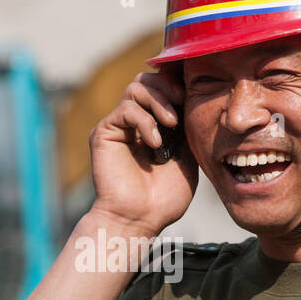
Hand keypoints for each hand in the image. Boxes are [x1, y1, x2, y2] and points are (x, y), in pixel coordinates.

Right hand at [87, 69, 197, 237]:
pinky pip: (126, 110)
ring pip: (136, 87)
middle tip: (182, 101)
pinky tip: (156, 142)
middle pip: (148, 79)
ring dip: (159, 101)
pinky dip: (145, 121)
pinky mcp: (105, 132)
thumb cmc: (164, 196)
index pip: (163, 88)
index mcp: (155, 124)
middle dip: (168, 86)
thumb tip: (195, 96)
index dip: (178, 84)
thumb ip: (187, 126)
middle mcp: (135, 121)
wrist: (140, 219)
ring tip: (171, 124)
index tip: (195, 93)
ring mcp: (119, 125)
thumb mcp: (187, 156)